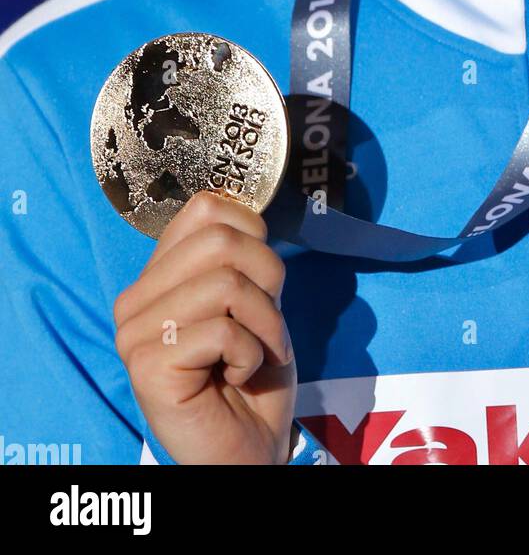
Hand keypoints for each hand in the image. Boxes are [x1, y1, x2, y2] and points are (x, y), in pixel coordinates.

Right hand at [114, 190, 296, 464]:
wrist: (251, 446)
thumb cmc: (253, 372)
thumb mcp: (254, 298)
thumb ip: (239, 255)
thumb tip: (246, 209)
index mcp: (158, 274)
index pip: (206, 207)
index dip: (254, 237)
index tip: (260, 283)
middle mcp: (135, 300)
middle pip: (221, 240)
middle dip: (268, 279)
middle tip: (266, 324)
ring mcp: (134, 334)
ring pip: (226, 283)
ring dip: (264, 322)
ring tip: (255, 353)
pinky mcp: (148, 366)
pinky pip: (223, 330)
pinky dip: (250, 353)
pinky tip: (237, 375)